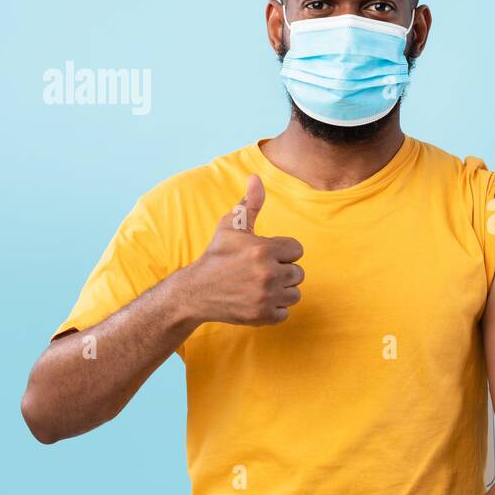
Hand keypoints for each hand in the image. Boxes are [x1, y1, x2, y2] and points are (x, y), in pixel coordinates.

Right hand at [180, 174, 305, 325]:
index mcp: (264, 250)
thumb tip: (256, 178)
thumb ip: (250, 203)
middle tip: (260, 272)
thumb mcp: (231, 226)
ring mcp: (266, 297)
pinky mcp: (263, 316)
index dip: (282, 251)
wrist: (196, 291)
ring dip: (281, 290)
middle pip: (298, 273)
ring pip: (294, 293)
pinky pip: (285, 312)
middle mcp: (267, 274)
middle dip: (282, 271)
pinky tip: (257, 300)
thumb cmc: (216, 255)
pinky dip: (274, 309)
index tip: (265, 254)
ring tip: (260, 286)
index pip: (297, 250)